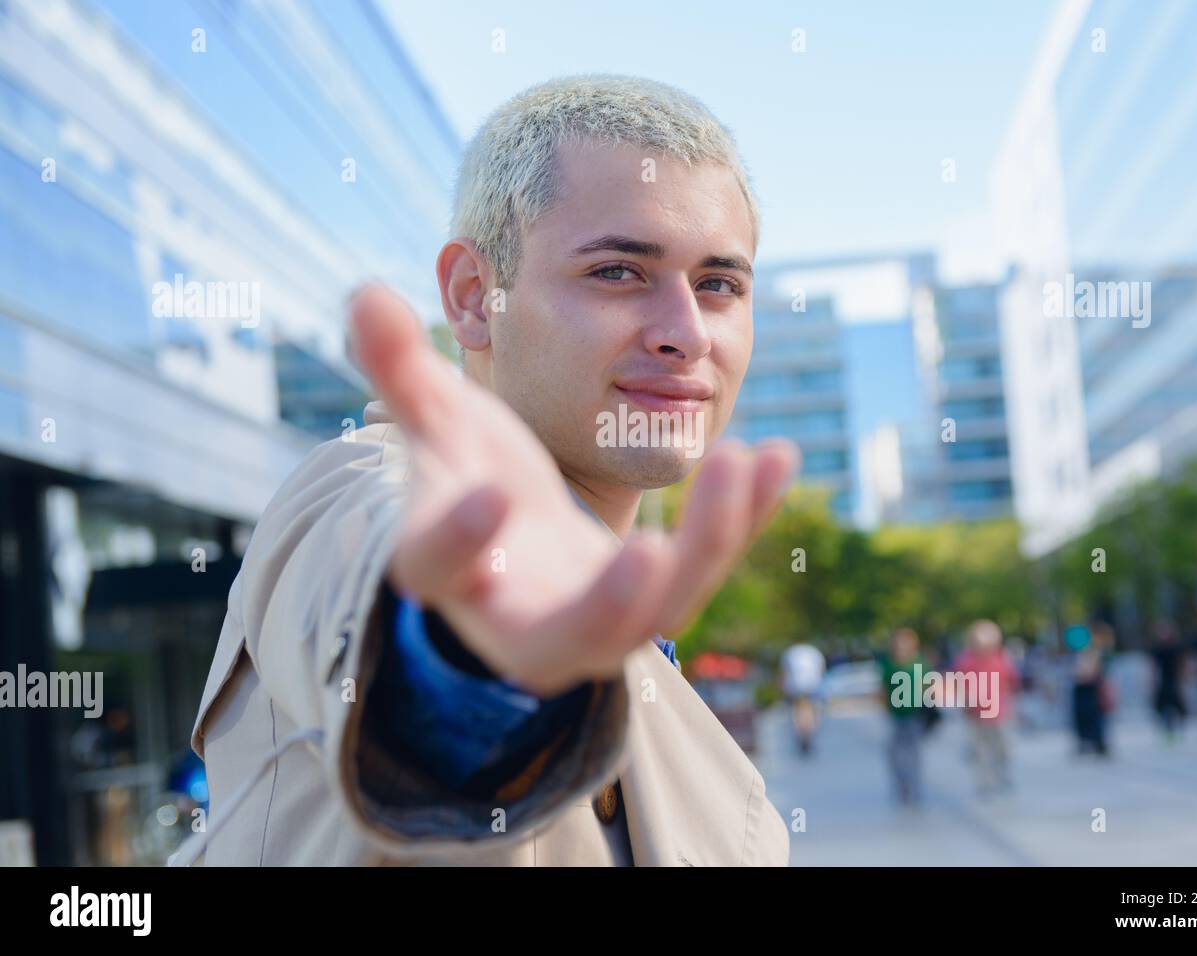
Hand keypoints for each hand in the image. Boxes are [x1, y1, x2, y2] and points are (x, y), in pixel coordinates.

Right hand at [349, 285, 798, 696]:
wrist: (517, 541)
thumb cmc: (466, 480)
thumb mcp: (438, 426)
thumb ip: (402, 370)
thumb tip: (362, 293)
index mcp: (451, 568)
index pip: (439, 570)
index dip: (458, 542)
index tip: (490, 498)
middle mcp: (522, 614)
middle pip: (565, 637)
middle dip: (610, 605)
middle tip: (652, 557)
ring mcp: (595, 621)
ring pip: (658, 610)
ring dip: (705, 543)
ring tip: (740, 460)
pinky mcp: (653, 600)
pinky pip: (706, 565)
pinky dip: (742, 518)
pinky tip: (778, 458)